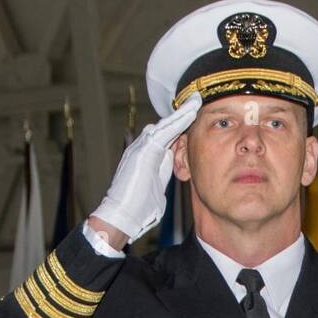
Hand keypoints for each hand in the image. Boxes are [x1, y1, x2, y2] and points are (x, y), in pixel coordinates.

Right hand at [91, 92, 201, 241]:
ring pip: (165, 125)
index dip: (179, 126)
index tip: (193, 116)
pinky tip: (190, 112)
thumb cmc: (139, 210)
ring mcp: (141, 148)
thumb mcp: (155, 190)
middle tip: (196, 101)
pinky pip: (164, 131)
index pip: (166, 136)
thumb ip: (162, 176)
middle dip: (181, 114)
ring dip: (181, 113)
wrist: (122, 216)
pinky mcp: (144, 151)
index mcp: (147, 157)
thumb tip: (172, 173)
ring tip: (196, 102)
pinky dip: (178, 121)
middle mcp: (142, 148)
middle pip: (165, 126)